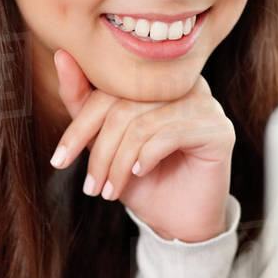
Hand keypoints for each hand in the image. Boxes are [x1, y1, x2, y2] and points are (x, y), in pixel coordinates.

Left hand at [50, 49, 235, 242]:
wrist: (178, 221)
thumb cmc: (143, 180)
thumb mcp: (105, 142)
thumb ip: (83, 101)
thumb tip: (62, 56)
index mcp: (156, 80)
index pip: (109, 89)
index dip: (79, 125)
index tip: (59, 160)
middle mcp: (184, 85)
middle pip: (123, 105)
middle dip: (99, 151)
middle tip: (91, 186)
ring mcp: (205, 104)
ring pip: (142, 124)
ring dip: (118, 163)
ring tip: (110, 190)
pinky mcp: (218, 130)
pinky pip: (170, 135)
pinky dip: (146, 158)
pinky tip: (139, 175)